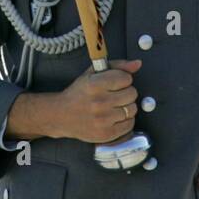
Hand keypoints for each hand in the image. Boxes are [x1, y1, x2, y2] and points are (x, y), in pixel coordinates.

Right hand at [9, 59, 142, 143]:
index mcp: (94, 84)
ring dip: (126, 107)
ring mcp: (103, 120)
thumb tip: (137, 64)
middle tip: (114, 95)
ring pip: (132, 109)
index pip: (126, 78)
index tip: (115, 82)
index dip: (123, 79)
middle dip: (126, 92)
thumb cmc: (78, 93)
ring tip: (113, 106)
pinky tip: (114, 117)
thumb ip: (117, 66)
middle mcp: (99, 102)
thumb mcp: (92, 74)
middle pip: (132, 93)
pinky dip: (125, 120)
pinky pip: (130, 124)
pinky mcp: (106, 134)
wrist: (61, 116)